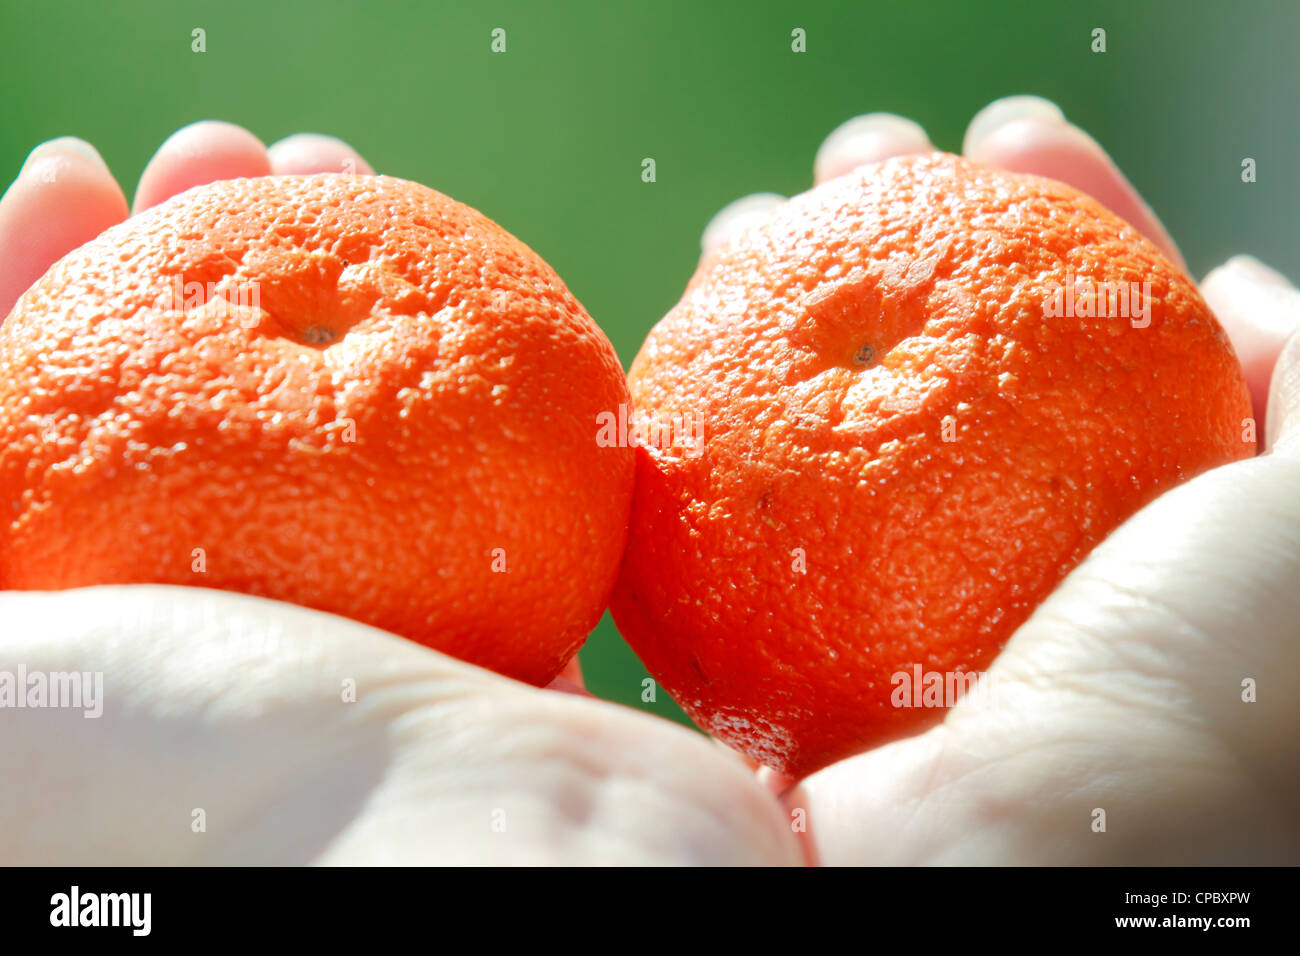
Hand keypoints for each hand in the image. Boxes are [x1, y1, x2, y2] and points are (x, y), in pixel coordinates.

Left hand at [0, 122, 799, 864]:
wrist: (612, 906)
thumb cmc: (302, 830)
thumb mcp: (25, 726)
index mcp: (84, 727)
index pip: (13, 485)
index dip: (8, 311)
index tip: (69, 182)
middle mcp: (207, 721)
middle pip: (156, 451)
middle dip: (172, 275)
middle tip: (215, 157)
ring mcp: (350, 702)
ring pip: (302, 461)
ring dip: (311, 301)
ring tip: (331, 171)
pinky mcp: (475, 685)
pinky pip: (435, 508)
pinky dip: (438, 388)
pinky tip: (459, 289)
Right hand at [700, 97, 1298, 863]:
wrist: (1001, 893)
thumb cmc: (1196, 724)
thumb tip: (1245, 294)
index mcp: (1125, 562)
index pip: (1094, 349)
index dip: (1060, 226)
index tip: (1007, 140)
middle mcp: (1002, 589)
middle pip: (948, 368)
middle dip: (904, 237)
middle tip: (856, 157)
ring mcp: (885, 638)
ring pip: (833, 431)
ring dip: (789, 308)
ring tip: (744, 223)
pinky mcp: (778, 690)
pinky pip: (732, 532)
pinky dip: (700, 436)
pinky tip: (674, 356)